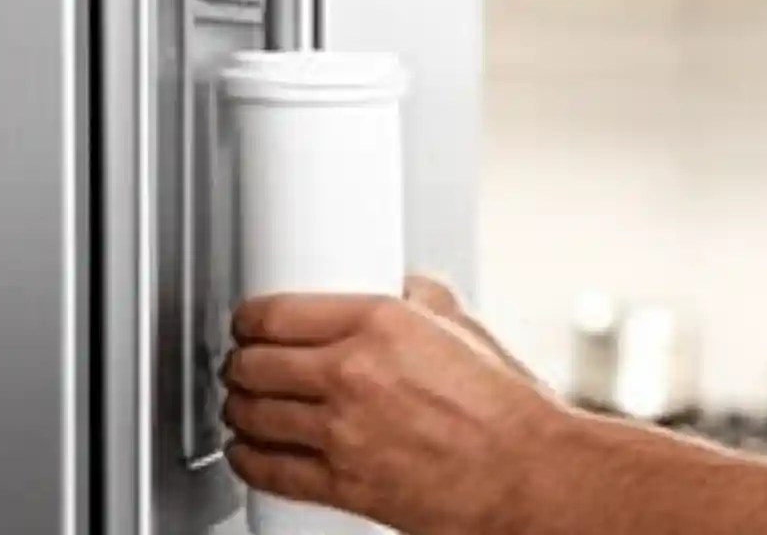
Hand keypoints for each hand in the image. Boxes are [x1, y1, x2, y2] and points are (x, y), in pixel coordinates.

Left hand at [221, 292, 564, 534]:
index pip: (276, 313)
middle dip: (239, 363)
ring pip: (253, 415)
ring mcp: (343, 432)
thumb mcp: (464, 327)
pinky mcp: (344, 484)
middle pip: (254, 363)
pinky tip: (248, 450)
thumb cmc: (507, 409)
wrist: (528, 476)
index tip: (247, 323)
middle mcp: (353, 373)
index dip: (247, 318)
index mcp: (380, 323)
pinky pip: (269, 469)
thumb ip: (421, 298)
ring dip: (238, 409)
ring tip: (242, 404)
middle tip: (242, 363)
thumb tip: (398, 282)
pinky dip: (248, 458)